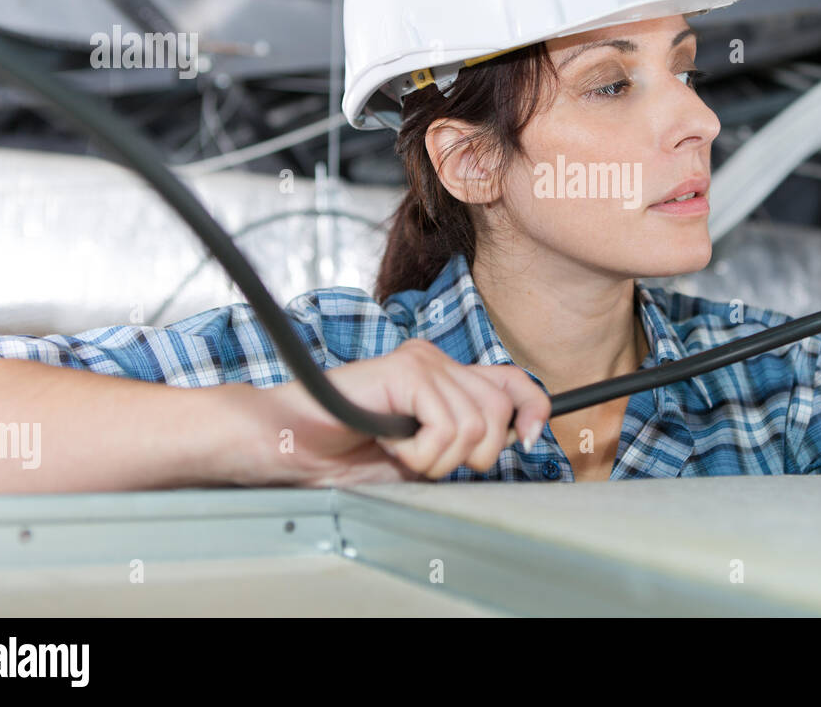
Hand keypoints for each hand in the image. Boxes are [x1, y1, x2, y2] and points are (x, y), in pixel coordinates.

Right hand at [231, 339, 550, 485]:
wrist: (288, 444)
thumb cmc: (345, 452)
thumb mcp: (421, 453)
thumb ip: (463, 440)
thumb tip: (520, 436)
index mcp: (444, 376)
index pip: (513, 381)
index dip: (533, 409)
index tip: (532, 439)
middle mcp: (436, 360)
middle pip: (499, 410)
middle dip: (473, 454)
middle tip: (426, 460)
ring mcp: (420, 361)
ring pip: (474, 424)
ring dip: (437, 458)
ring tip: (400, 450)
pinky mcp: (404, 371)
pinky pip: (444, 426)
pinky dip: (418, 452)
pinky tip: (388, 441)